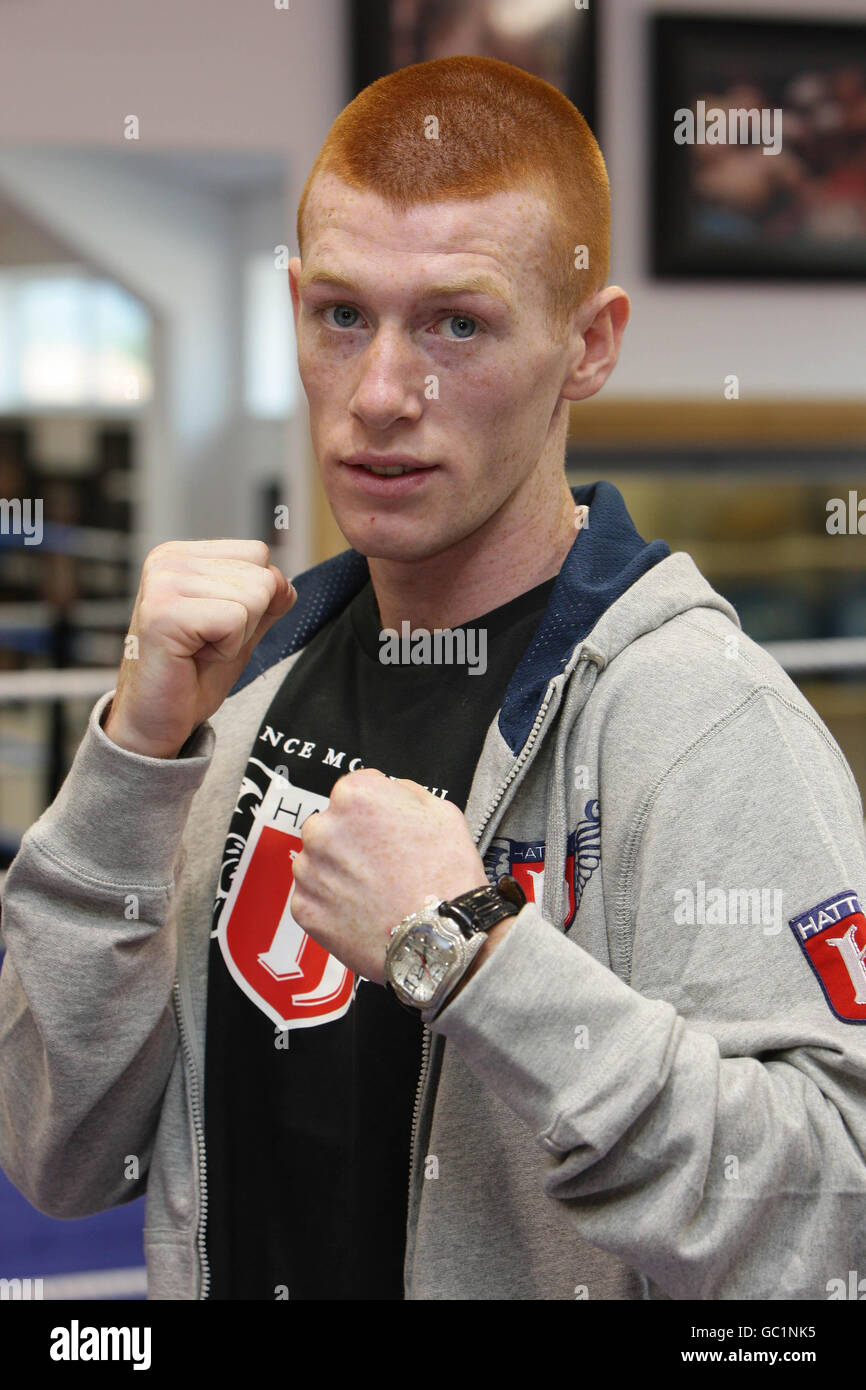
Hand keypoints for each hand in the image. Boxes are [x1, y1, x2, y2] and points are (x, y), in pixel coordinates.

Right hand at [103, 539, 295, 758]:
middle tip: (207, 644)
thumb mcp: (240, 629)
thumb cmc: (191, 676)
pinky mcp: (163, 613)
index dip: (255, 600)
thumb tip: (285, 583)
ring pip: (254, 596)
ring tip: (199, 650)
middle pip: (261, 575)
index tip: (216, 627)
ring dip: (236, 637)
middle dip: (249, 621)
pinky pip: (235, 620)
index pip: (258, 553)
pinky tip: (193, 658)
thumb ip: (265, 601)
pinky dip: (226, 649)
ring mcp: (162, 583)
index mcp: (181, 555)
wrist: (156, 722)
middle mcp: (168, 561)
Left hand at [290, 768, 487, 983]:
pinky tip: (363, 911)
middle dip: (351, 841)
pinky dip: (332, 903)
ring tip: (375, 892)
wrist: (441, 940)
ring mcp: (309, 870)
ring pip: (319, 861)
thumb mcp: (441, 812)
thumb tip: (387, 792)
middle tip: (384, 865)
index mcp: (355, 796)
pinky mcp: (303, 908)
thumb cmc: (447, 877)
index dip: (375, 811)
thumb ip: (403, 792)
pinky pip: (313, 897)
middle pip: (331, 826)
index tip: (387, 829)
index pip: (354, 791)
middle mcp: (322, 828)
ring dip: (339, 872)